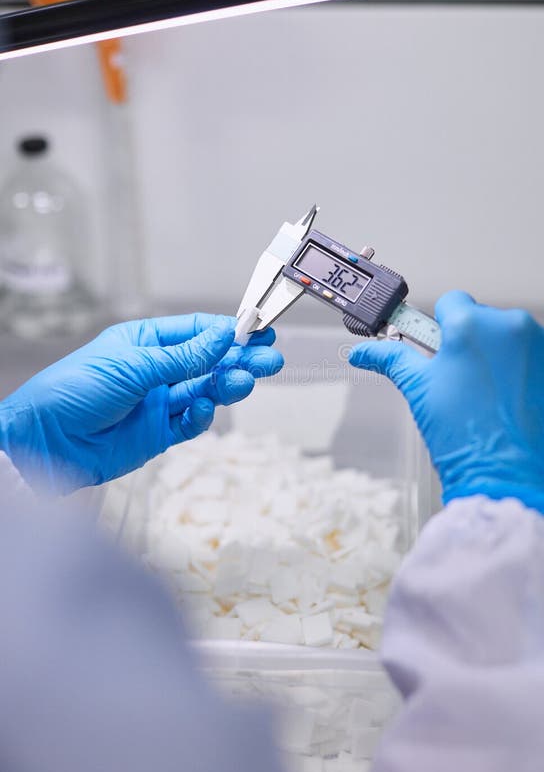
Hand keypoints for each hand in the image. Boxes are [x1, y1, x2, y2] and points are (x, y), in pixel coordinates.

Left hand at [0, 314, 282, 493]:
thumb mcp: (133, 365)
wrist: (45, 443)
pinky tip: (205, 409)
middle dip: (238, 359)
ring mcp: (157, 403)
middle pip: (207, 362)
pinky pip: (190, 423)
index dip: (227, 331)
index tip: (258, 329)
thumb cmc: (74, 390)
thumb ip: (184, 357)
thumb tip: (223, 336)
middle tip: (270, 359)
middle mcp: (154, 371)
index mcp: (144, 341)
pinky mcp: (157, 434)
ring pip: (204, 392)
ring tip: (246, 381)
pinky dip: (201, 417)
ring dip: (226, 386)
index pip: (195, 332)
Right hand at [350, 291, 543, 537]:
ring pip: (526, 346)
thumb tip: (365, 350)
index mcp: (472, 326)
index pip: (455, 303)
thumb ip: (393, 360)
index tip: (446, 350)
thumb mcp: (420, 394)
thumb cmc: (463, 442)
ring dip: (513, 366)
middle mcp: (516, 328)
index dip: (445, 328)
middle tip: (471, 389)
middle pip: (491, 324)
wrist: (512, 488)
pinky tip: (529, 412)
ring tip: (501, 406)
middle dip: (481, 350)